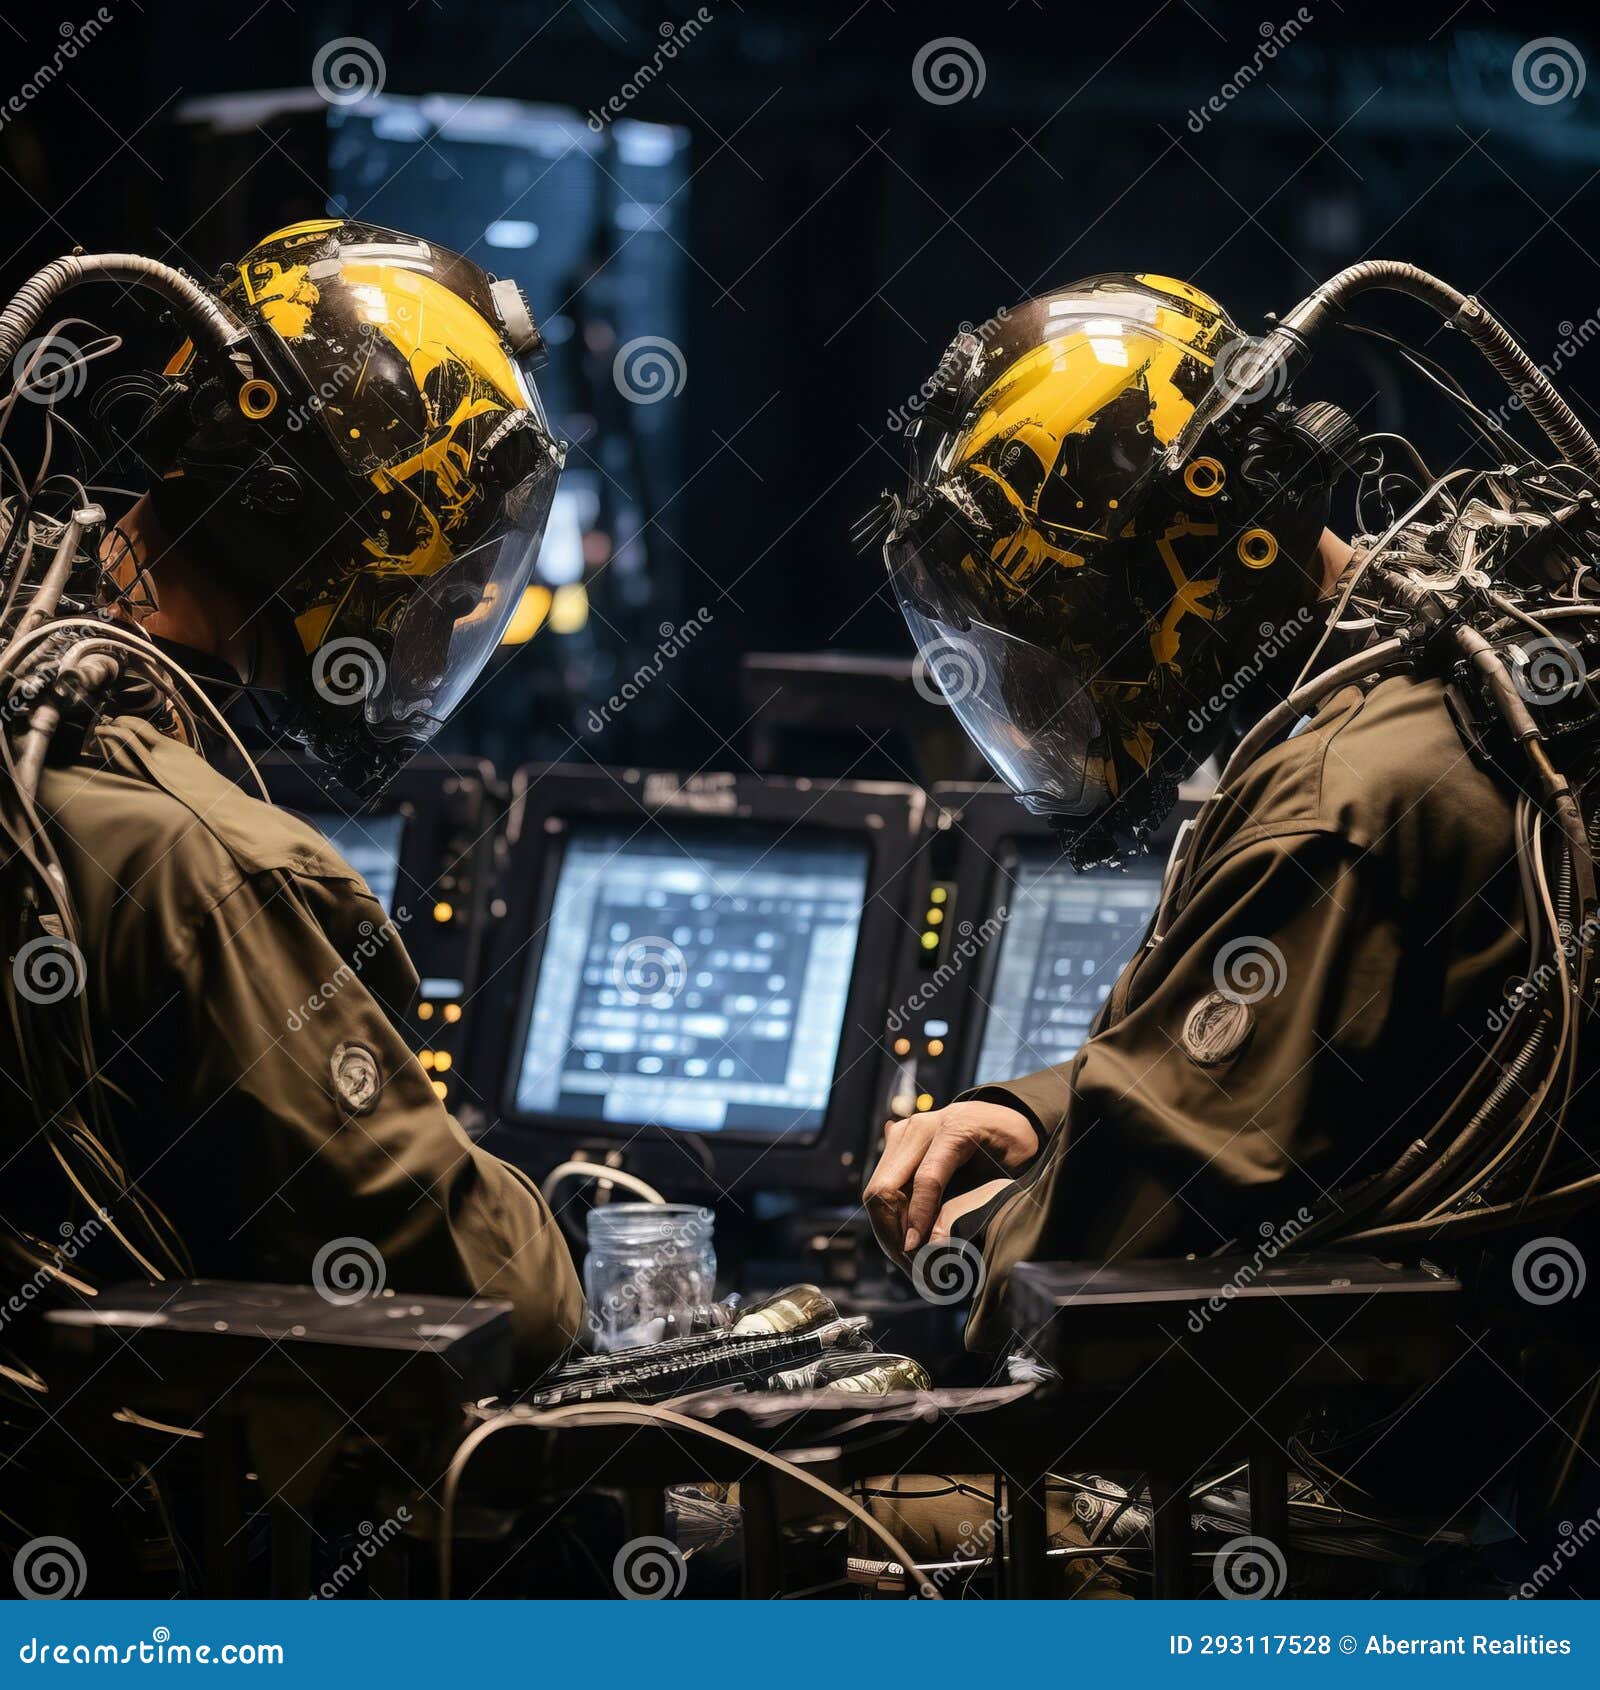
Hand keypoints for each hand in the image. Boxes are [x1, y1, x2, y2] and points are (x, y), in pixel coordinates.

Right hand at [863, 1100, 1038, 1266]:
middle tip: (916, 1272)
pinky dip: (890, 1221)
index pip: (926, 1179)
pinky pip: (880, 1189)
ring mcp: (902, 1134)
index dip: (919, 1220)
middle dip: (894, 1234)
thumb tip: (933, 1244)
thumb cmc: (1014, 1148)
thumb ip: (972, 1203)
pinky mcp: (894, 1146)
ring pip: (876, 1193)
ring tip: (913, 1266)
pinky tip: (908, 1245)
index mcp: (955, 1127)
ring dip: (889, 1233)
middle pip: (886, 1188)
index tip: (917, 1255)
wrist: (1002, 1118)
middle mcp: (920, 1127)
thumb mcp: (1005, 1176)